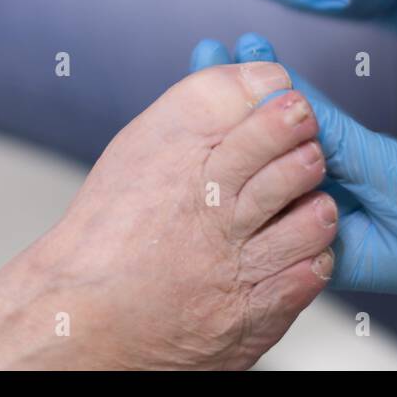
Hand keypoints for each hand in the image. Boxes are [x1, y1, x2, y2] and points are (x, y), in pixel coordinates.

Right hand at [0, 62, 337, 369]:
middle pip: (293, 160)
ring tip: (303, 202)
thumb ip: (199, 108)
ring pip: (313, 217)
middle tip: (305, 150)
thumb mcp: (141, 149)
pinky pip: (310, 272)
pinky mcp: (249, 314)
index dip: (286, 108)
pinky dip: (309, 256)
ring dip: (315, 205)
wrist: (82, 317)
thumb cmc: (109, 233)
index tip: (292, 108)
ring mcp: (231, 266)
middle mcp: (208, 212)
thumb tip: (257, 79)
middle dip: (308, 150)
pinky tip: (290, 249)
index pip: (261, 116)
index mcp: (180, 162)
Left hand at [191, 33, 396, 370]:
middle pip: (268, 154)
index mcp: (323, 240)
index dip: (229, 120)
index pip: (262, 173)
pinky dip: (305, 106)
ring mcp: (352, 203)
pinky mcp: (377, 185)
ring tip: (233, 50)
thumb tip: (294, 110)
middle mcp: (328, 221)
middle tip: (204, 51)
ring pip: (295, 143)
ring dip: (265, 95)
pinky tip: (286, 77)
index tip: (201, 73)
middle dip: (236, 101)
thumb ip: (350, 152)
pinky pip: (332, 142)